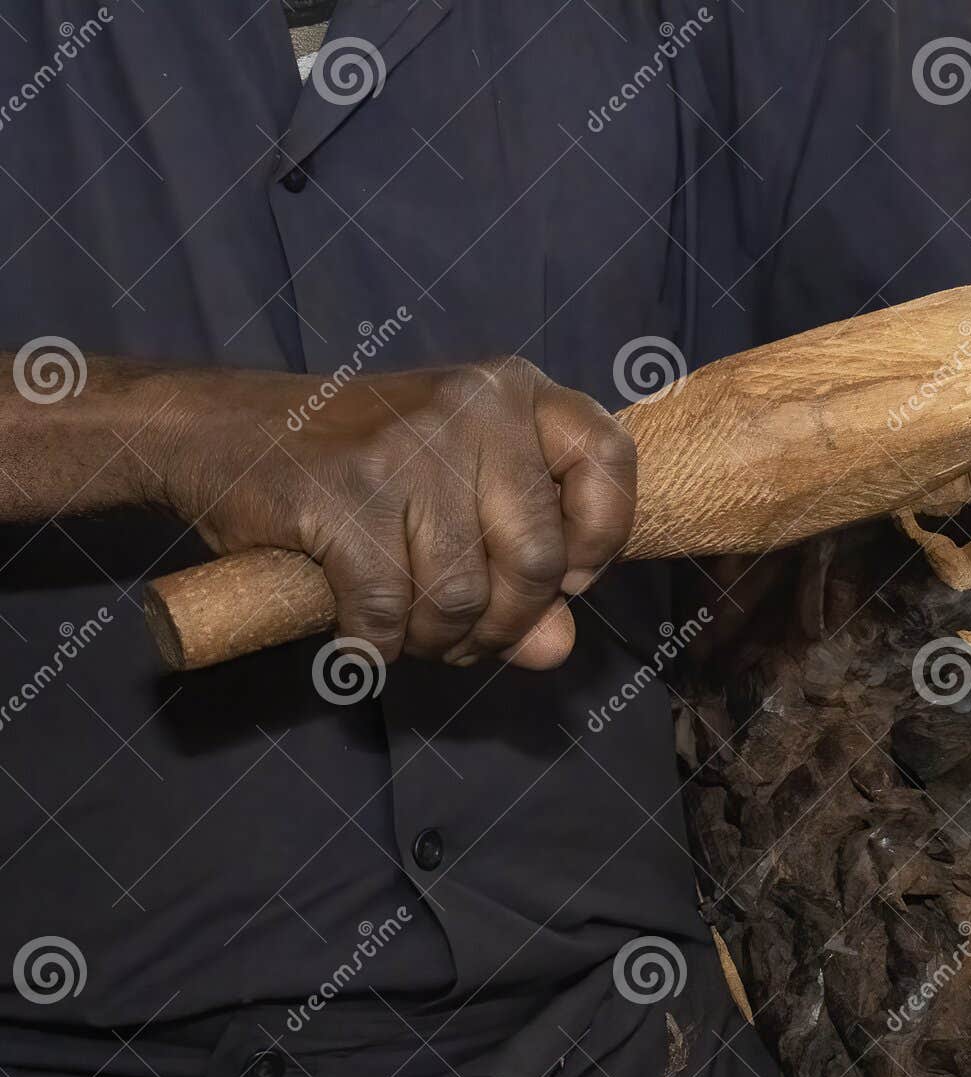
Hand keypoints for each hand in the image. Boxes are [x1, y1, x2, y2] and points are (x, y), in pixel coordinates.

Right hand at [151, 357, 636, 667]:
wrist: (220, 430)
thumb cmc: (360, 467)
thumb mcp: (455, 500)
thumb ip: (521, 573)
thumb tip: (556, 649)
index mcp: (511, 392)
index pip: (609, 460)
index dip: (600, 539)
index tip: (566, 577)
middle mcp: (469, 408)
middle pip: (536, 559)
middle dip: (506, 623)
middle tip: (468, 635)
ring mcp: (404, 449)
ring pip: (462, 596)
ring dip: (439, 641)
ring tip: (415, 632)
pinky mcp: (340, 495)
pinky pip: (387, 610)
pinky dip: (377, 643)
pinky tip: (365, 633)